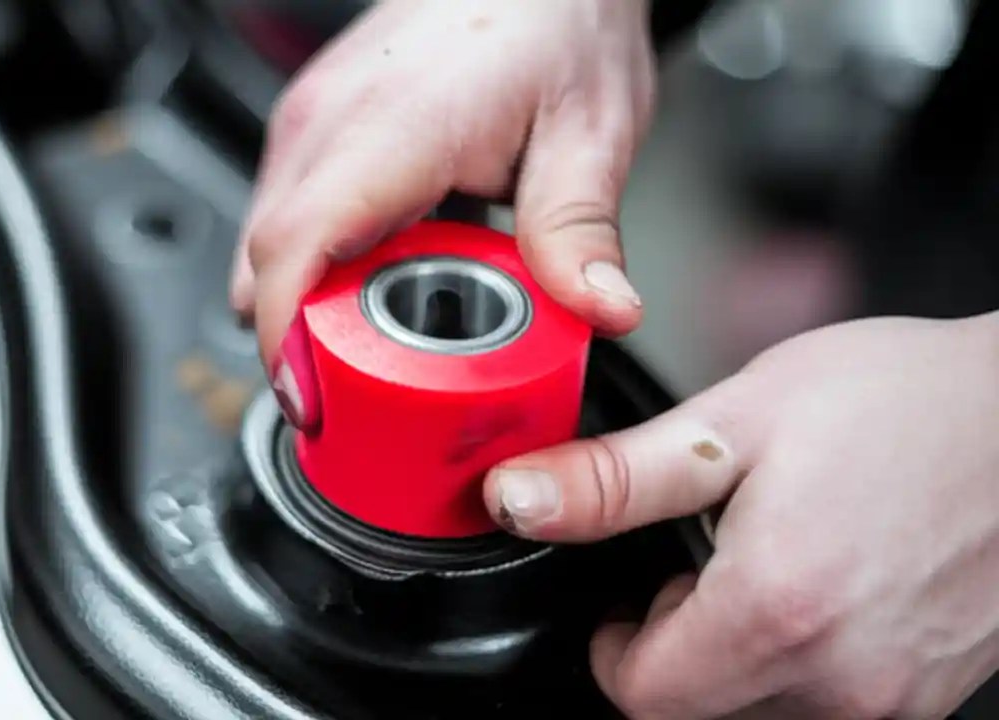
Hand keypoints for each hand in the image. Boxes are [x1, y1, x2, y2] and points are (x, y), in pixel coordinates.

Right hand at [231, 0, 656, 430]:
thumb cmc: (554, 22)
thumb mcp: (589, 130)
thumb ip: (582, 231)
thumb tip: (603, 312)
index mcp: (388, 130)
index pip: (294, 248)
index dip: (284, 339)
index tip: (310, 399)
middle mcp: (328, 122)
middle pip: (266, 258)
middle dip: (292, 341)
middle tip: (348, 399)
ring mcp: (312, 119)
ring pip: (268, 238)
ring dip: (301, 303)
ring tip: (366, 349)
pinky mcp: (316, 123)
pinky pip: (288, 212)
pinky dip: (313, 265)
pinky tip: (373, 283)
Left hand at [482, 313, 998, 717]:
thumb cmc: (903, 404)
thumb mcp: (736, 422)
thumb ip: (617, 479)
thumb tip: (519, 501)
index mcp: (777, 609)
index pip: (642, 698)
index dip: (614, 647)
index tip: (627, 598)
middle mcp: (840, 677)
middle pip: (695, 716)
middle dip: (670, 653)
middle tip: (699, 566)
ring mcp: (890, 698)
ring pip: (757, 718)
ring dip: (731, 661)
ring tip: (763, 568)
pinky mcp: (924, 697)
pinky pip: (824, 708)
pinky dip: (795, 666)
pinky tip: (817, 589)